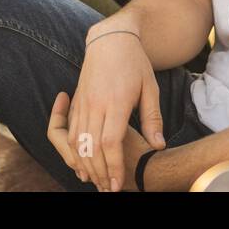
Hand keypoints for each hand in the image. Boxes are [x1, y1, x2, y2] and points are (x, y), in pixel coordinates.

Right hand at [48, 28, 166, 190]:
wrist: (110, 39)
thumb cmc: (135, 64)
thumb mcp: (150, 88)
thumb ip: (152, 119)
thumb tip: (158, 145)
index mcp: (116, 101)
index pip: (111, 142)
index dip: (113, 166)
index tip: (118, 183)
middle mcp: (96, 104)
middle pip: (91, 147)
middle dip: (99, 173)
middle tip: (108, 189)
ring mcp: (83, 102)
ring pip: (77, 142)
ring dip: (85, 165)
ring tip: (96, 181)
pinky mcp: (76, 101)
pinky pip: (70, 131)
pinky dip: (74, 151)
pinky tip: (82, 163)